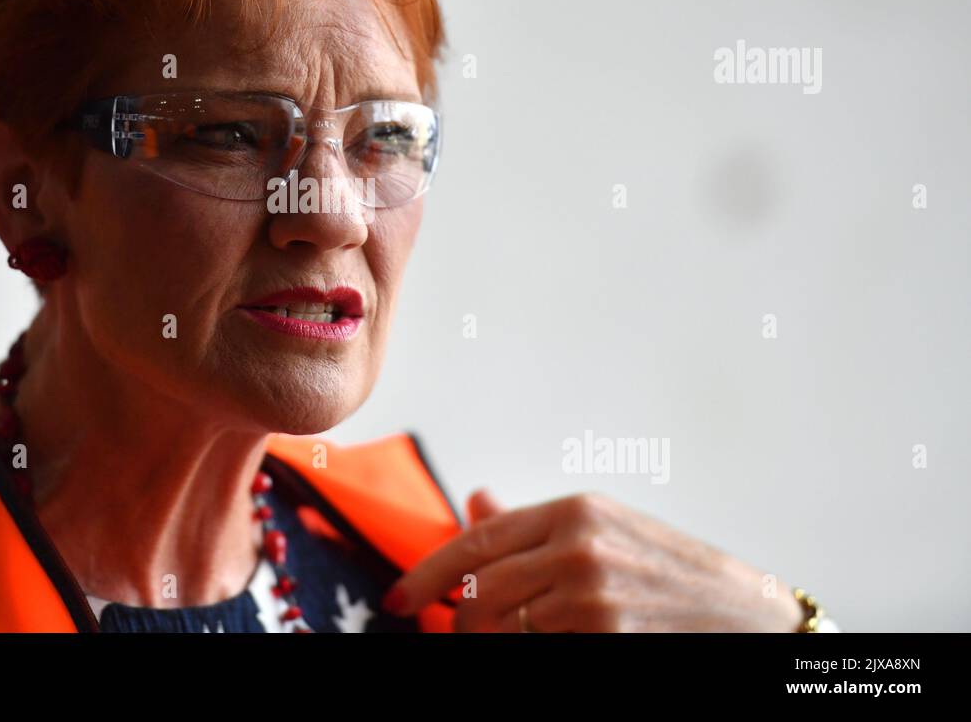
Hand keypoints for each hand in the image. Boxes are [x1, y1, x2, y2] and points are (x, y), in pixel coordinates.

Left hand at [381, 489, 803, 631]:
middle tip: (455, 633)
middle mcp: (579, 546)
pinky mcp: (604, 636)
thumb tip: (475, 500)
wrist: (753, 619)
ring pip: (498, 627)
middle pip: (478, 590)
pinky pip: (532, 649)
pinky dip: (522, 652)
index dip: (427, 574)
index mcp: (575, 511)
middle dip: (457, 621)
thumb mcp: (607, 530)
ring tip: (506, 640)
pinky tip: (538, 647)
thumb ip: (534, 524)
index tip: (397, 600)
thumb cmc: (677, 577)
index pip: (475, 541)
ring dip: (488, 642)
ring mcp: (592, 595)